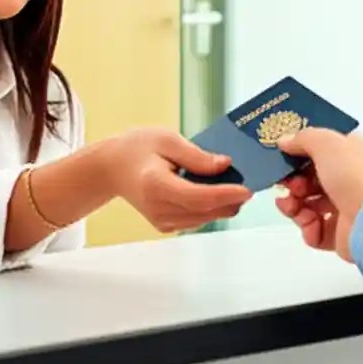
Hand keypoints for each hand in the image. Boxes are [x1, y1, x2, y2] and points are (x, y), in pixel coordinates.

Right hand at [103, 128, 251, 232]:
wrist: (111, 168)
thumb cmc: (136, 149)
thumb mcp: (166, 139)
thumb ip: (196, 155)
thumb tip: (225, 165)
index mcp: (156, 185)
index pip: (198, 197)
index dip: (225, 195)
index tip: (247, 189)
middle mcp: (158, 208)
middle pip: (205, 211)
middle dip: (231, 201)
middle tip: (251, 186)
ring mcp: (161, 220)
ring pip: (203, 218)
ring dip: (223, 206)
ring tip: (237, 188)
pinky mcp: (165, 225)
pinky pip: (196, 219)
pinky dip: (210, 209)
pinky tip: (219, 194)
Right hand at [274, 129, 362, 260]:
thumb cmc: (354, 177)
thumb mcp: (326, 143)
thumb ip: (303, 138)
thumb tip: (285, 141)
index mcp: (351, 154)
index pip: (321, 150)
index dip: (300, 153)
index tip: (283, 156)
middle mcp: (348, 179)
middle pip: (309, 179)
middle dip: (293, 182)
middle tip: (289, 184)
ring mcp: (344, 207)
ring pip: (308, 205)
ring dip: (294, 205)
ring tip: (293, 206)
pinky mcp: (339, 233)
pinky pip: (314, 230)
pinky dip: (307, 227)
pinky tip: (309, 221)